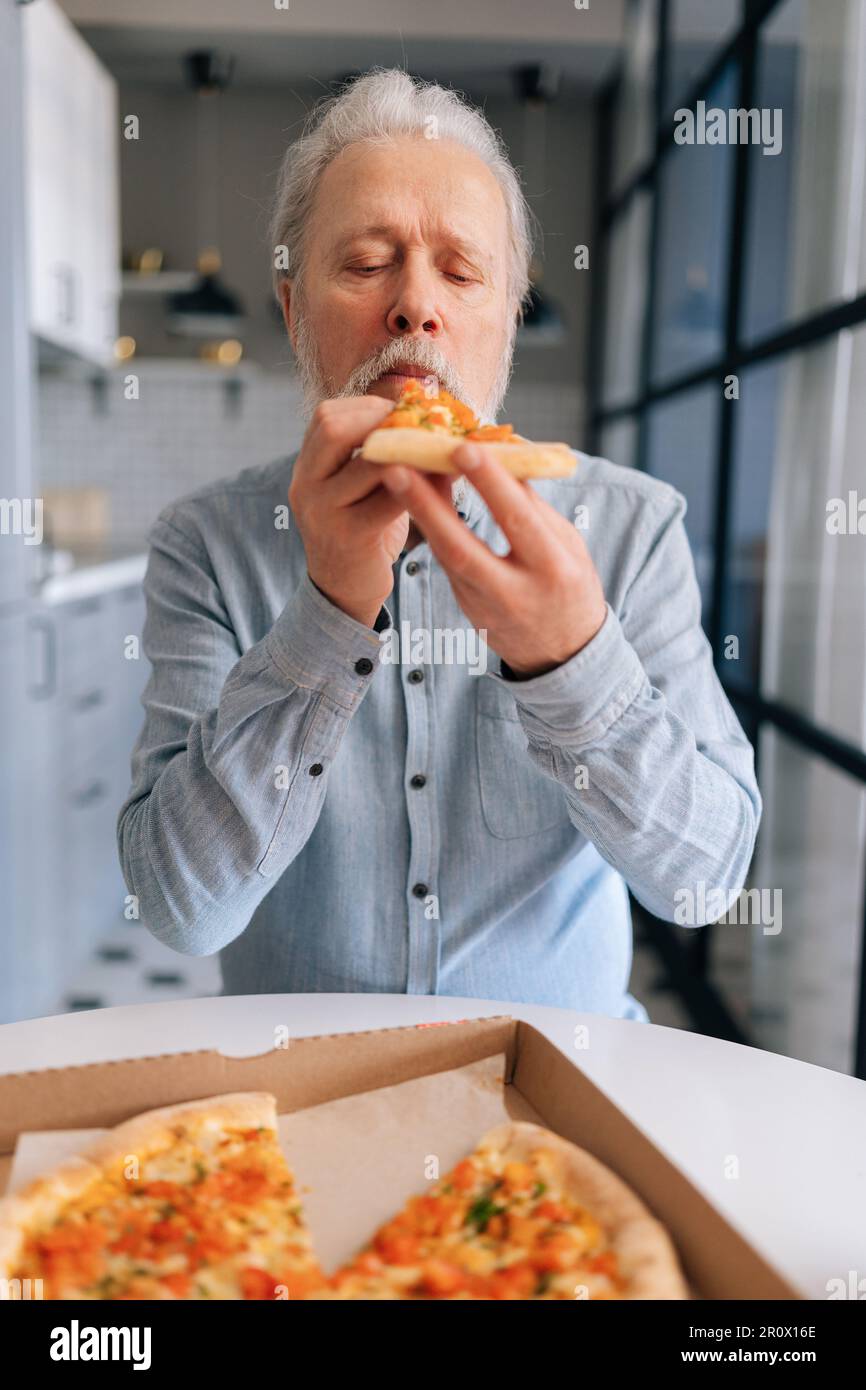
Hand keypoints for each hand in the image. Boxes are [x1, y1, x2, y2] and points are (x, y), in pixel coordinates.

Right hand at [288, 396, 452, 627]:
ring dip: (410, 451)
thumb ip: (383, 454)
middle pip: (336, 430)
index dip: (370, 407)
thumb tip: (440, 421)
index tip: (406, 412)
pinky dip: (420, 485)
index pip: (327, 416)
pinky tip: (444, 482)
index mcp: (307, 466)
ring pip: (368, 464)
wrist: (345, 587)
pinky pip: (389, 500)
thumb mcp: (361, 486)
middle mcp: (305, 485)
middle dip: (383, 421)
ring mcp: (322, 512)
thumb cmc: (362, 528)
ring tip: (440, 449)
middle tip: (421, 429)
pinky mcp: (349, 536)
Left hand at [377, 442, 606, 676]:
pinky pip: (447, 565)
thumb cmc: (570, 584)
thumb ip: (533, 505)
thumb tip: (503, 454)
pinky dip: (432, 531)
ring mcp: (486, 607)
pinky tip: (416, 501)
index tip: (462, 447)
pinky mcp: (468, 610)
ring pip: (445, 557)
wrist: (565, 652)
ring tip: (397, 475)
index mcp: (552, 568)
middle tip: (397, 468)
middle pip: (462, 548)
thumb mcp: (567, 543)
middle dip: (428, 507)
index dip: (489, 483)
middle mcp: (516, 591)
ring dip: (420, 515)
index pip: (517, 519)